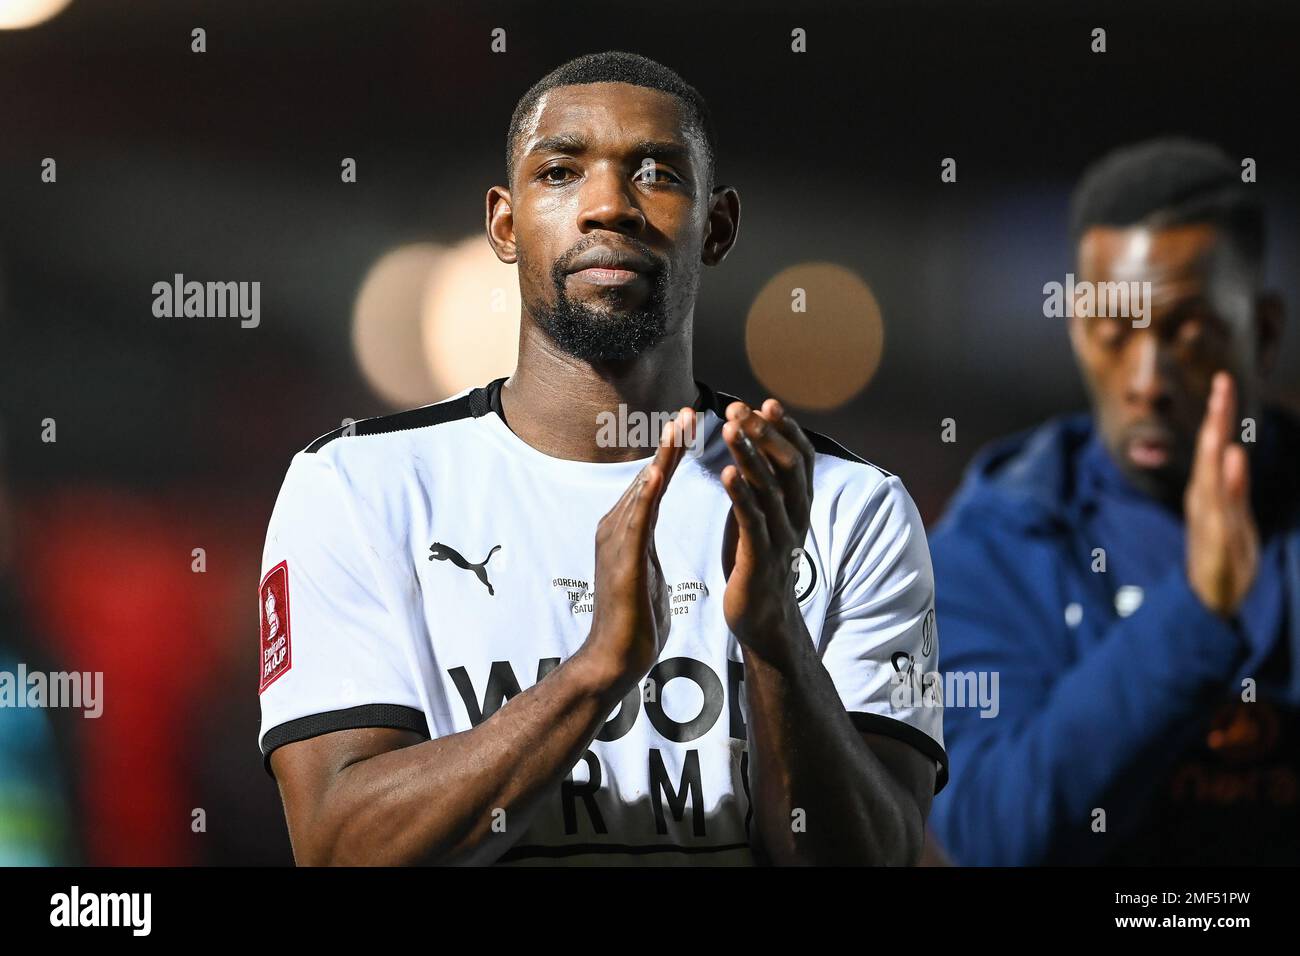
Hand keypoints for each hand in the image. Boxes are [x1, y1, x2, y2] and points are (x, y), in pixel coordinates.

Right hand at [581, 408, 694, 691]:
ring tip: (680, 426)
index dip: (669, 454)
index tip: (689, 428)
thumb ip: (646, 552)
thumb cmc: (635, 625)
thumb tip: (648, 540)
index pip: (651, 485)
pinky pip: (637, 518)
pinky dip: (648, 492)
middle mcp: (616, 528)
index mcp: (625, 532)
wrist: (615, 660)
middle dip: (667, 444)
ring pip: (643, 488)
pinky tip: (660, 469)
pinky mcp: (622, 558)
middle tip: (687, 411)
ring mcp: (616, 541)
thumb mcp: (647, 576)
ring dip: (662, 455)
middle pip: (647, 477)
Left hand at [719, 398, 815, 655]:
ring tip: (731, 428)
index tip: (767, 402)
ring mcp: (781, 539)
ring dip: (749, 456)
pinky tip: (727, 474)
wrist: (764, 622)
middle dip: (765, 434)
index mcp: (798, 506)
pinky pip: (753, 522)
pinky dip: (741, 496)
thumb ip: (765, 486)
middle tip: (740, 408)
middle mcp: (796, 518)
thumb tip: (753, 446)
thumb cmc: (758, 563)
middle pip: (788, 466)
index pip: (800, 459)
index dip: (786, 430)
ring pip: (770, 489)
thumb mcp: (765, 517)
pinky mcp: (760, 560)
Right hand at [1185, 371, 1257, 615]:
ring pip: (1210, 473)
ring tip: (1218, 415)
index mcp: (1208, 492)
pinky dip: (1226, 480)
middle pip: (1210, 451)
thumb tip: (1235, 451)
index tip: (1225, 381)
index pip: (1215, 446)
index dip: (1220, 415)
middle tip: (1222, 383)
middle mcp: (1204, 498)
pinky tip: (1230, 457)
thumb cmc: (1225, 559)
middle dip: (1217, 418)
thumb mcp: (1235, 518)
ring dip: (1213, 443)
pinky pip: (1221, 503)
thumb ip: (1235, 486)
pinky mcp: (1215, 536)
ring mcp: (1208, 516)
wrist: (1213, 599)